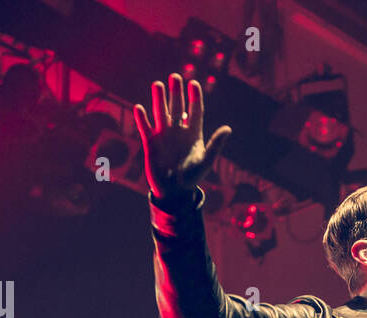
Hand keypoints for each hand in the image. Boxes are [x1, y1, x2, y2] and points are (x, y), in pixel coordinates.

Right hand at [134, 73, 231, 201]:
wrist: (174, 192)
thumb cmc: (192, 178)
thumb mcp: (206, 161)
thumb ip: (215, 144)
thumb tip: (228, 129)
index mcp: (193, 134)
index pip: (195, 111)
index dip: (195, 98)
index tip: (194, 84)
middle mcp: (178, 132)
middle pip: (177, 107)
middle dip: (176, 92)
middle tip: (175, 76)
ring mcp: (164, 136)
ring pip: (161, 113)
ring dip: (159, 99)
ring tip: (158, 84)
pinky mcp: (151, 144)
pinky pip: (145, 128)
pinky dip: (142, 118)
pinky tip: (139, 108)